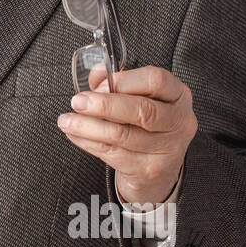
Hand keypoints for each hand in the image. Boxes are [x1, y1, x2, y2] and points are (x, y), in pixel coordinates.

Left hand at [55, 65, 196, 205]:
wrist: (158, 172)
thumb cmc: (146, 126)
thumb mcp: (140, 99)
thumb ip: (119, 82)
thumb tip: (97, 74)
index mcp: (178, 96)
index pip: (156, 80)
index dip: (124, 80)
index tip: (99, 84)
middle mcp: (178, 121)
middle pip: (141, 110)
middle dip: (104, 105)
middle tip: (78, 101)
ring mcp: (166, 149)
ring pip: (121, 134)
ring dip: (87, 125)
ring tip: (66, 120)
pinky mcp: (149, 170)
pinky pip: (111, 152)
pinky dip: (87, 141)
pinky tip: (74, 134)